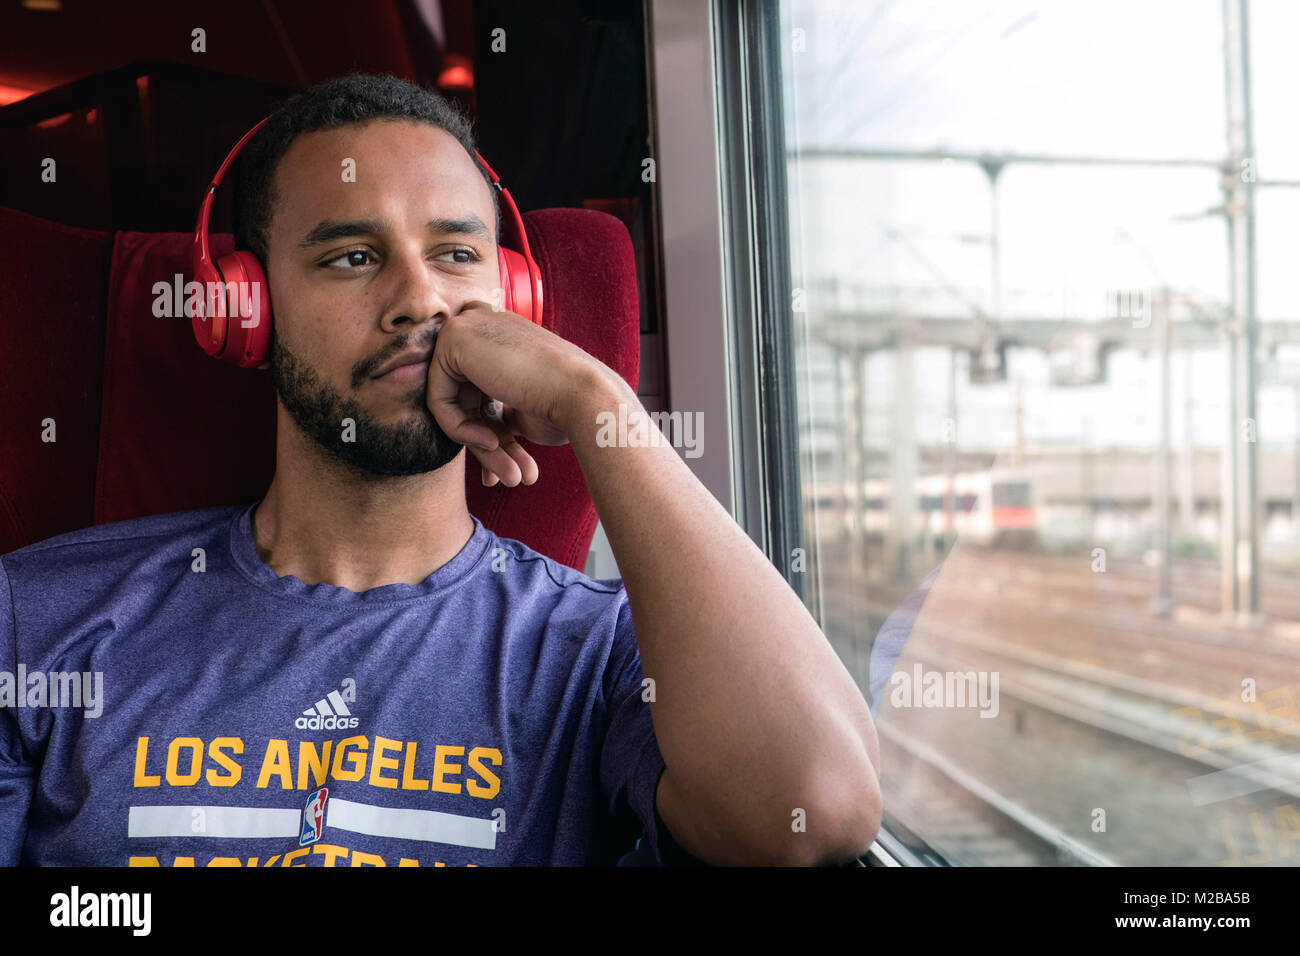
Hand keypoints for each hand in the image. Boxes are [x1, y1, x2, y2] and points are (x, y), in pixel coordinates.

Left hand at [425, 301, 611, 486]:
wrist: (583, 395)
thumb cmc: (565, 407)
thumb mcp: (521, 410)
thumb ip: (491, 411)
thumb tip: (478, 439)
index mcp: (502, 336)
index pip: (476, 388)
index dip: (488, 429)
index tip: (507, 458)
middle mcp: (484, 324)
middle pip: (462, 395)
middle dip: (482, 440)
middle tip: (509, 476)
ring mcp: (468, 324)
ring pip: (450, 401)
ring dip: (475, 443)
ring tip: (507, 475)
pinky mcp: (455, 337)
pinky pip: (438, 398)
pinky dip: (458, 428)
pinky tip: (490, 441)